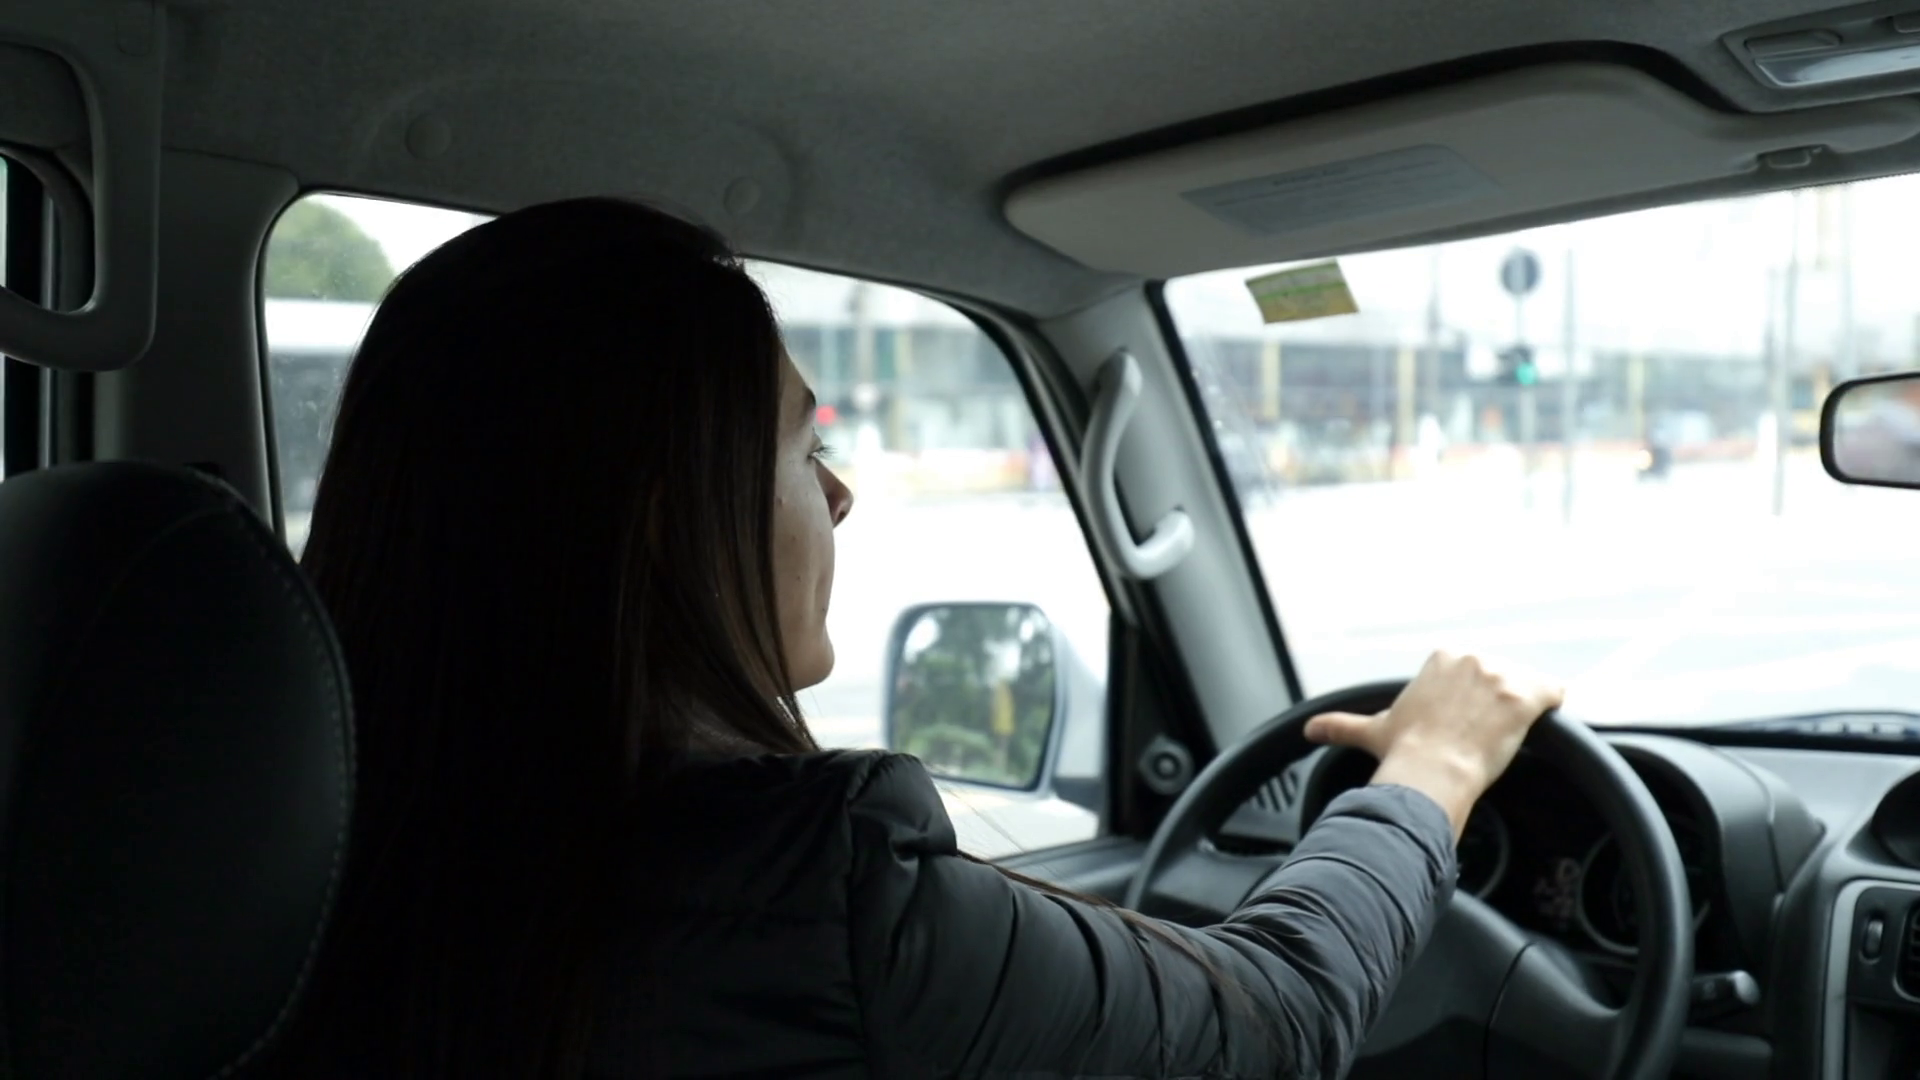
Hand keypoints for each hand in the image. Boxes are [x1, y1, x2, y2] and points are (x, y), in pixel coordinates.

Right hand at [1303, 651, 1563, 839]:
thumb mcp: (1372, 731)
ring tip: (1502, 739)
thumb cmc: (1404, 752)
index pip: (1474, 671)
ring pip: (1528, 686)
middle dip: (1497, 704)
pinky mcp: (1527, 695)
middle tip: (1482, 736)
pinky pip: (1554, 693)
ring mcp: (1501, 675)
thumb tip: (1310, 729)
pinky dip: (1550, 708)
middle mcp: (1472, 658)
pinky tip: (1537, 726)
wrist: (1430, 773)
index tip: (1464, 723)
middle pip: (1503, 676)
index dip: (1474, 700)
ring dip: (1521, 711)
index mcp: (1442, 658)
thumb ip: (1341, 725)